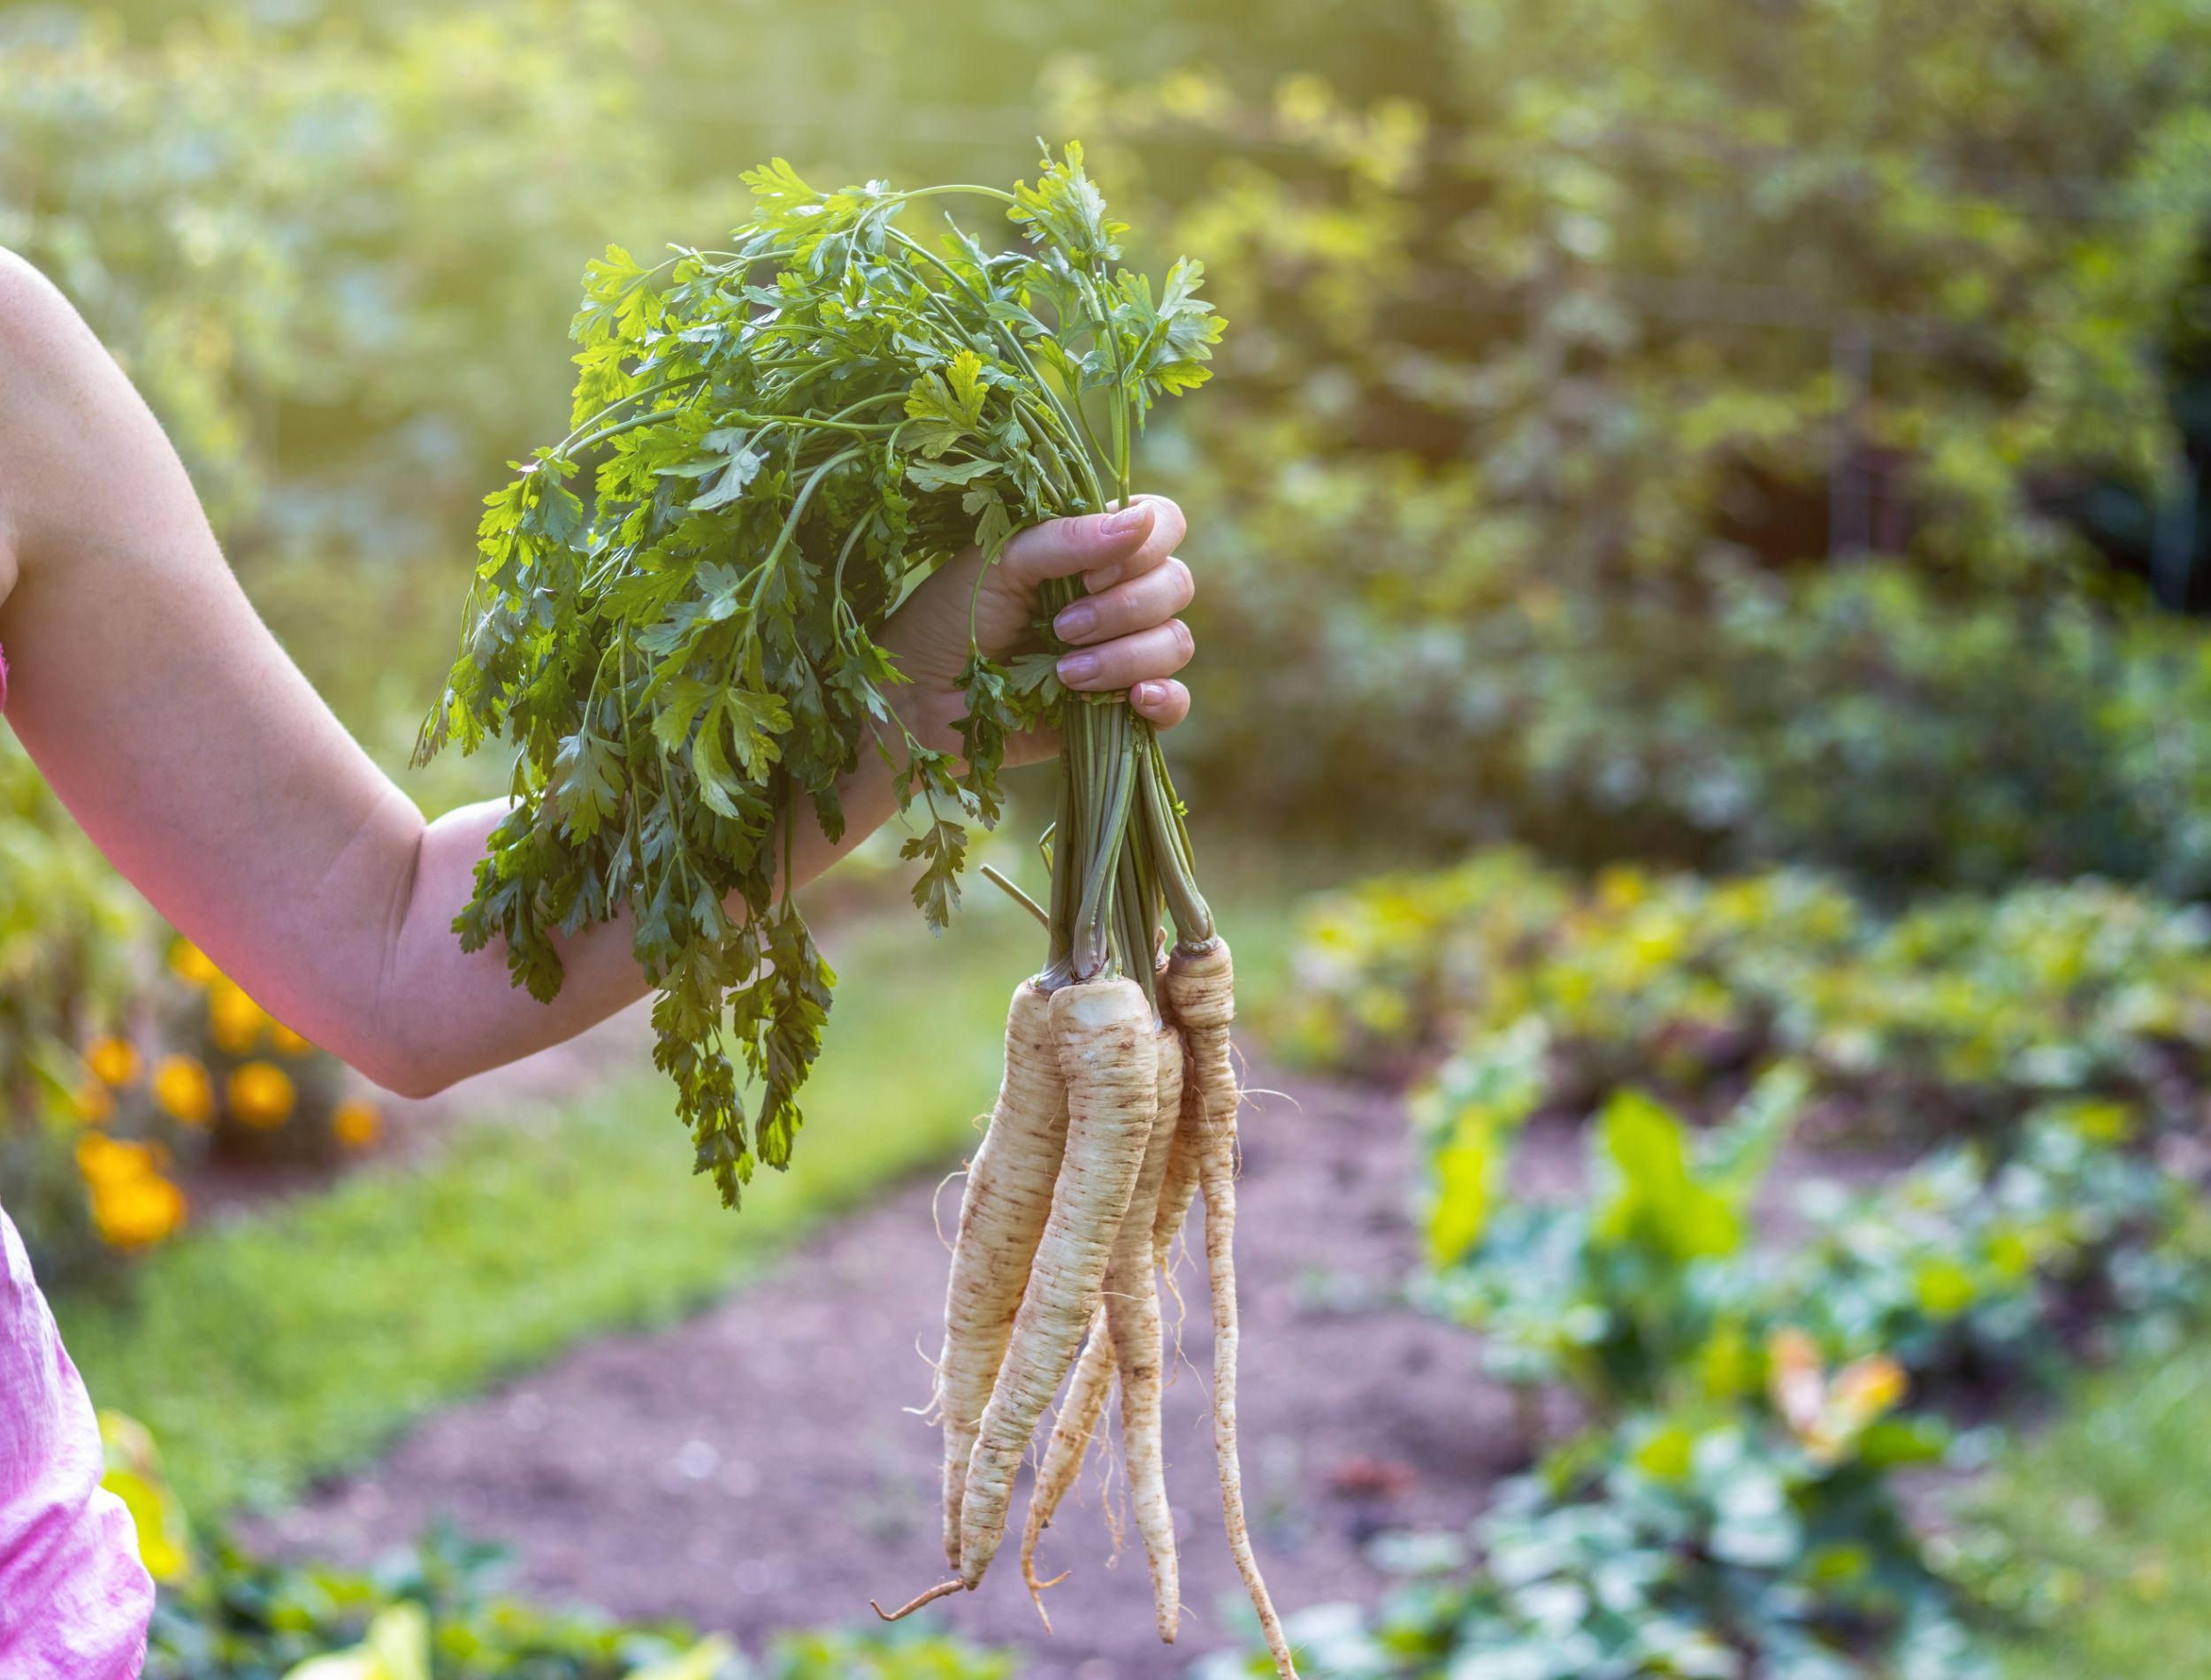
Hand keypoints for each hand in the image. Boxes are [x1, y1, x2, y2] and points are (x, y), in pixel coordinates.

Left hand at [880, 495, 1194, 766]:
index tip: (1089, 574)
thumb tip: (1141, 522)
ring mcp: (1123, 653)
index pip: (1162, 524)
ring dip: (1126, 656)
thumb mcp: (998, 562)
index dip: (1144, 547)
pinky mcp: (1120, 710)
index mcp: (1093, 550)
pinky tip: (1132, 701)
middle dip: (1124, 608)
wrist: (918, 699)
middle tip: (1061, 628)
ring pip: (1175, 642)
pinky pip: (1175, 703)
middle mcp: (1118, 596)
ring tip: (1064, 674)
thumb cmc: (949, 617)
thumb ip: (1065, 539)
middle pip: (1176, 584)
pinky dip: (1164, 700)